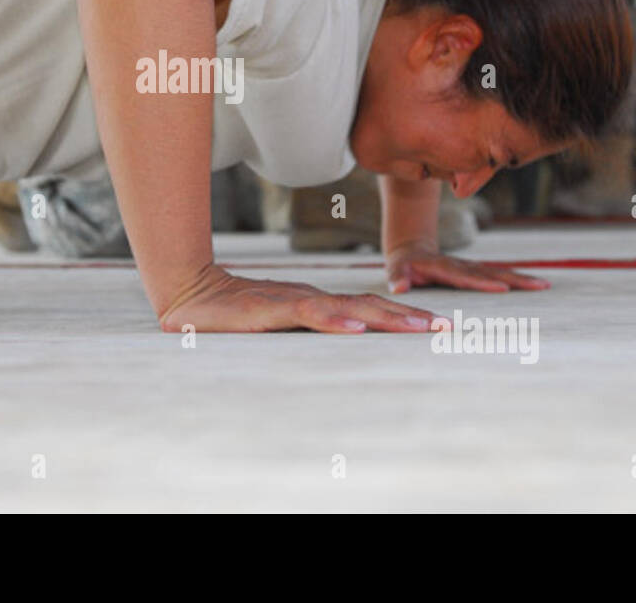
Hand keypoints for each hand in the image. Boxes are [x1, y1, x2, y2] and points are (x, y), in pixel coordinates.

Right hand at [158, 263, 445, 333]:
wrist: (188, 293)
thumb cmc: (230, 314)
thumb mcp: (274, 326)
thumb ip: (301, 330)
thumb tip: (336, 342)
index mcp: (314, 303)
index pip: (366, 309)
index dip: (402, 315)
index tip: (437, 326)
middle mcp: (310, 299)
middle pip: (368, 306)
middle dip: (409, 317)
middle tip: (447, 329)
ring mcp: (291, 302)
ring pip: (347, 308)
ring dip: (385, 319)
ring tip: (418, 329)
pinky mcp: (270, 310)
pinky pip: (307, 315)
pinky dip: (333, 321)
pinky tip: (356, 330)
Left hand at [385, 241, 550, 293]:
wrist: (411, 251)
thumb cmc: (403, 266)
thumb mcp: (396, 270)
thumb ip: (397, 278)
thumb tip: (399, 287)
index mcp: (443, 268)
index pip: (465, 277)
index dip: (483, 283)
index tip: (503, 289)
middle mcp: (462, 266)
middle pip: (491, 273)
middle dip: (515, 279)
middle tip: (539, 286)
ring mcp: (471, 267)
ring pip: (499, 272)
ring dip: (521, 278)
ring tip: (544, 285)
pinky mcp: (476, 271)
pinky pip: (499, 275)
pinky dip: (517, 279)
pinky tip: (536, 285)